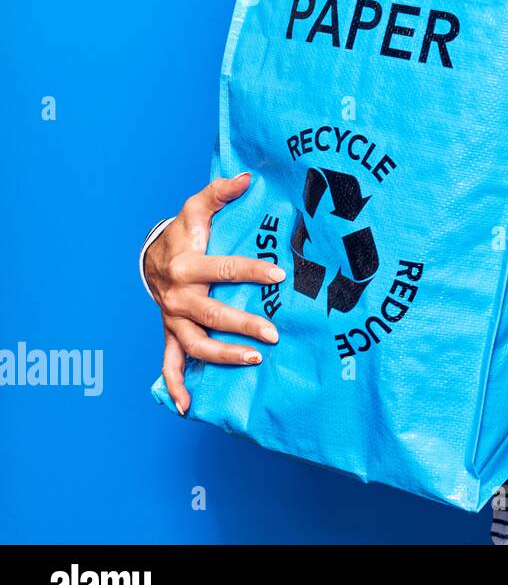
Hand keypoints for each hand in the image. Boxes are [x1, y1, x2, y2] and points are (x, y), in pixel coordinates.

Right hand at [143, 172, 284, 413]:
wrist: (153, 258)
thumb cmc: (184, 233)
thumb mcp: (197, 208)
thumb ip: (220, 193)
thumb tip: (247, 178)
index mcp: (188, 265)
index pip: (224, 269)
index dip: (252, 271)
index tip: (279, 275)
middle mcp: (178, 296)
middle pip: (212, 315)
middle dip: (243, 325)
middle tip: (274, 334)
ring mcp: (174, 319)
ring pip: (195, 344)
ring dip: (223, 355)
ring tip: (254, 361)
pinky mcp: (171, 333)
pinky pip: (170, 363)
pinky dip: (177, 385)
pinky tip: (188, 407)